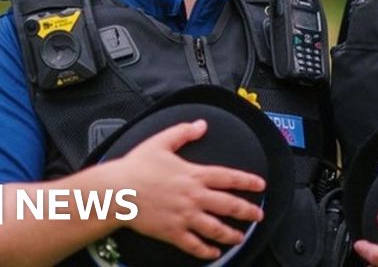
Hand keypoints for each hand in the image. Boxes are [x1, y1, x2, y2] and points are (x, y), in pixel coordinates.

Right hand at [113, 120, 266, 260]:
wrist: (117, 191)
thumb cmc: (136, 167)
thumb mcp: (161, 141)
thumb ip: (184, 132)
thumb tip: (201, 124)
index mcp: (195, 174)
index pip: (230, 177)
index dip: (248, 182)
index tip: (260, 186)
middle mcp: (194, 196)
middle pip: (230, 205)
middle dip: (248, 211)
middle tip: (258, 216)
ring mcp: (185, 216)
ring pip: (216, 228)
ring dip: (232, 234)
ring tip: (240, 237)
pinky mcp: (173, 232)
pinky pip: (194, 245)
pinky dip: (207, 251)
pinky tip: (214, 253)